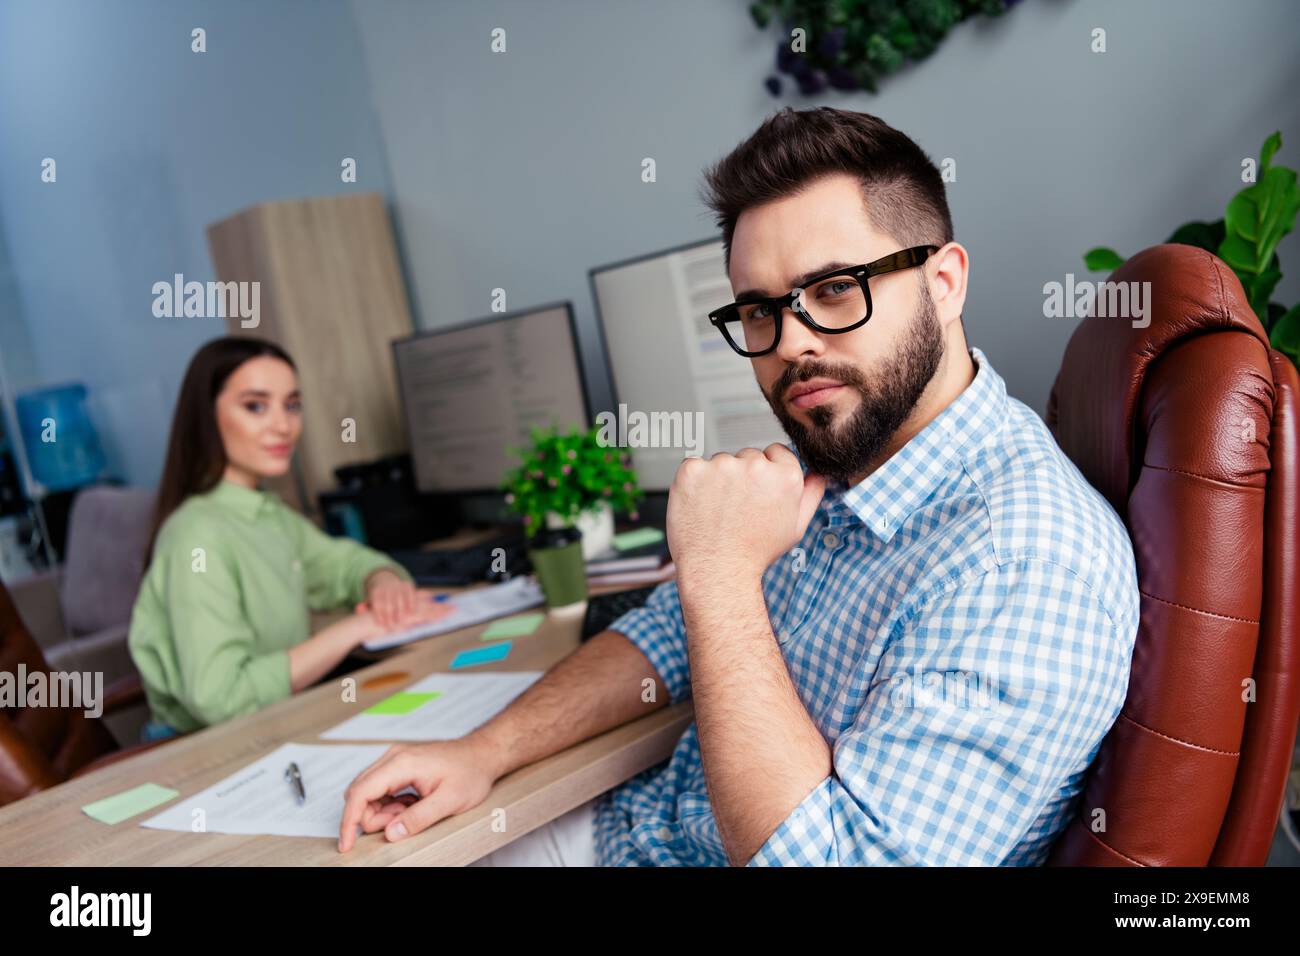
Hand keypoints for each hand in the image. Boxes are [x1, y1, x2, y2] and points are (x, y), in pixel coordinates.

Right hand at [338, 737, 499, 851]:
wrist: (482, 754)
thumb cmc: (470, 772)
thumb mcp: (449, 801)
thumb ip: (418, 818)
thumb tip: (390, 833)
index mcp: (401, 763)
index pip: (360, 793)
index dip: (350, 821)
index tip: (347, 845)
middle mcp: (393, 757)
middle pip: (360, 794)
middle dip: (374, 818)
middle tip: (404, 823)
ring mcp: (394, 760)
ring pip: (369, 794)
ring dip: (384, 812)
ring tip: (415, 810)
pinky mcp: (398, 765)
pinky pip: (381, 790)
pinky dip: (391, 805)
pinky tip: (413, 804)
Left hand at [362, 569, 419, 628]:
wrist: (386, 581)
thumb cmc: (378, 597)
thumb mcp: (369, 601)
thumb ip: (363, 607)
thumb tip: (359, 609)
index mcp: (376, 591)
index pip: (378, 604)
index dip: (380, 615)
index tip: (382, 624)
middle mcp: (387, 587)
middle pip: (389, 603)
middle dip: (390, 616)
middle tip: (391, 627)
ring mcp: (398, 585)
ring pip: (400, 599)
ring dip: (401, 612)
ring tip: (401, 623)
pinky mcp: (407, 585)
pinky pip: (410, 595)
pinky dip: (411, 604)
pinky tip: (410, 613)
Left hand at [666, 443, 824, 587]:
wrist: (717, 571)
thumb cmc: (755, 553)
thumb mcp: (795, 528)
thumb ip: (810, 494)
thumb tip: (817, 472)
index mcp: (785, 477)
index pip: (776, 452)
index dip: (766, 473)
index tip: (758, 491)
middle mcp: (755, 467)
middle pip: (748, 456)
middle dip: (743, 476)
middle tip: (737, 508)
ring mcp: (722, 466)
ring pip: (721, 461)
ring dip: (718, 479)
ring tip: (719, 512)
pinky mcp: (693, 471)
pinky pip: (693, 466)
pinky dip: (694, 483)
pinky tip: (700, 506)